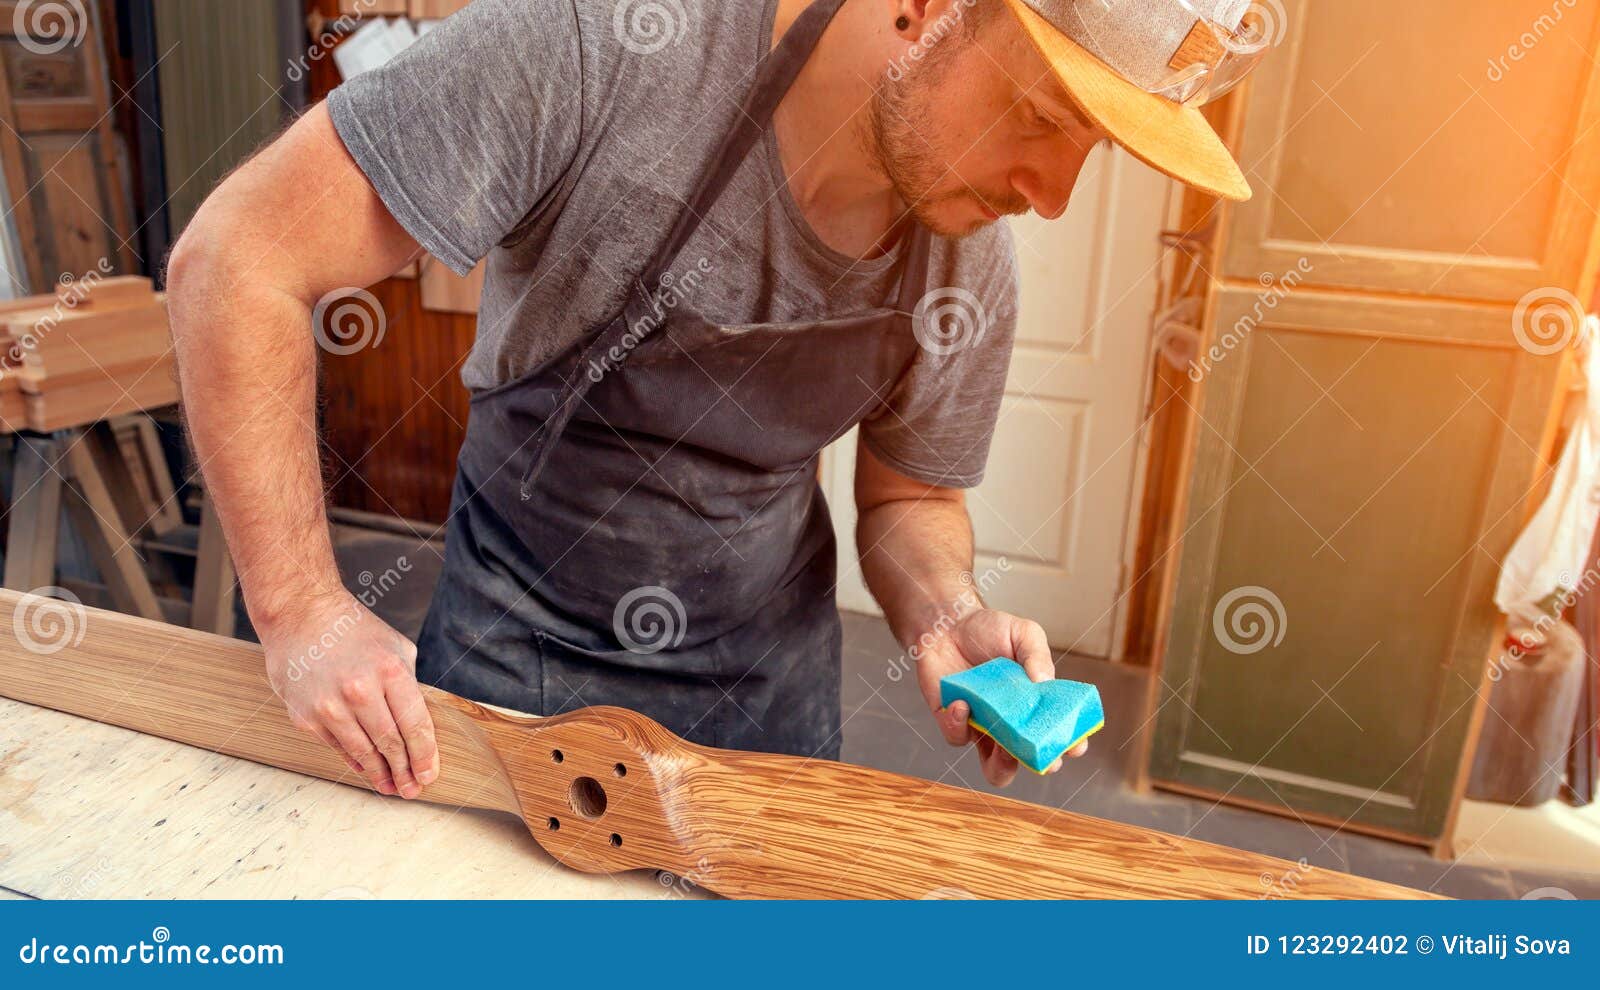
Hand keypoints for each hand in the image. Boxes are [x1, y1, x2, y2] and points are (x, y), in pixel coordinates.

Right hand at [261, 591, 438, 798]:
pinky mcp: (306, 717)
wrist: (301, 616)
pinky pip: (338, 747)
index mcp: (389, 670)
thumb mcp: (396, 648)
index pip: (415, 724)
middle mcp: (360, 690)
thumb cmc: (355, 631)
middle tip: (414, 789)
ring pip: (364, 752)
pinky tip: (368, 770)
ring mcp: (330, 706)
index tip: (430, 775)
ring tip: (394, 788)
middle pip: (391, 743)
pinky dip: (356, 761)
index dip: (425, 756)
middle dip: (406, 771)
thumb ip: (409, 685)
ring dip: (382, 774)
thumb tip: (420, 725)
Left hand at [914, 609, 1088, 787]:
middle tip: (1042, 755)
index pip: (1058, 732)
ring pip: (995, 768)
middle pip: (1030, 761)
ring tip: (1004, 746)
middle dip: (1039, 764)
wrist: (947, 623)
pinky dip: (960, 724)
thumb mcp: (1023, 633)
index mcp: (1036, 705)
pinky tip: (962, 703)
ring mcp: (984, 727)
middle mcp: (1012, 723)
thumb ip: (1037, 655)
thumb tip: (1045, 682)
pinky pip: (958, 738)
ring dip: (1002, 763)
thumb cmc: (989, 630)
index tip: (1076, 744)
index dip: (1070, 744)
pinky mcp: (953, 722)